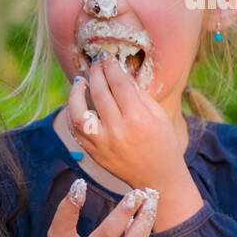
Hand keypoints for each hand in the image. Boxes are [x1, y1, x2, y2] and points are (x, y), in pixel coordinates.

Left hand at [67, 56, 183, 192]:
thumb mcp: (158, 116)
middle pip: (99, 93)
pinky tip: (77, 102)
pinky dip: (73, 113)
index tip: (107, 57)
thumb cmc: (163, 144)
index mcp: (138, 120)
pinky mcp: (93, 153)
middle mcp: (118, 131)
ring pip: (78, 113)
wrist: (158, 179)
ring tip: (81, 82)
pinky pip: (75, 130)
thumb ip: (138, 94)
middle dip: (96, 74)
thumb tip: (120, 71)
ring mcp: (102, 143)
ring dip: (76, 94)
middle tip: (95, 63)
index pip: (119, 85)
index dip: (111, 68)